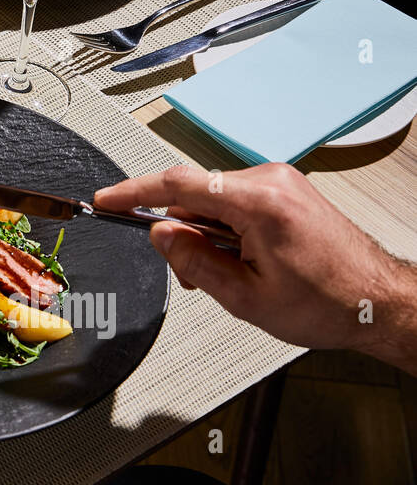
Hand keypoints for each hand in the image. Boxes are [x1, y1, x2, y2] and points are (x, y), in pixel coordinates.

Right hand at [94, 164, 416, 361]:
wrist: (378, 301)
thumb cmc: (329, 303)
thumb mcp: (245, 297)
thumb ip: (194, 261)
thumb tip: (160, 234)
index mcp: (260, 203)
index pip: (178, 184)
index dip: (133, 192)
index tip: (106, 199)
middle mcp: (271, 181)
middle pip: (195, 194)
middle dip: (182, 233)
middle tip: (192, 275)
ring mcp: (281, 182)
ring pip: (214, 199)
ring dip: (207, 235)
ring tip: (232, 275)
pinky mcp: (287, 190)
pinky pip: (236, 201)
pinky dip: (226, 228)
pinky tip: (244, 260)